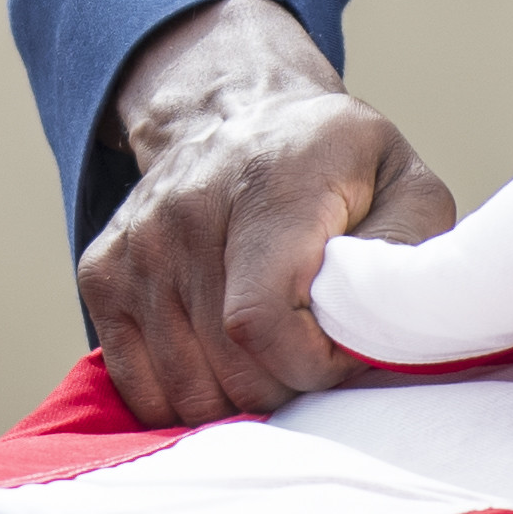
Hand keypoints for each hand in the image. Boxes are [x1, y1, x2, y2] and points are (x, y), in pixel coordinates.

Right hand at [75, 0, 458, 423]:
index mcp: (271, 186)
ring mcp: (137, 246)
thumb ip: (410, 256)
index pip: (261, 324)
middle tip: (313, 352)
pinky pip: (140, 388)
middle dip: (286, 389)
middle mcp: (187, 211)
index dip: (311, 367)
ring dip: (238, 400)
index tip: (343, 352)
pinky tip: (220, 359)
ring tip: (271, 353)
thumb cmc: (335, 165)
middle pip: (229, 371)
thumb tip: (387, 327)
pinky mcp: (101, 274)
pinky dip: (186, 397)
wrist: (234, 113)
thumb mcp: (407, 183)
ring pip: (185, 393)